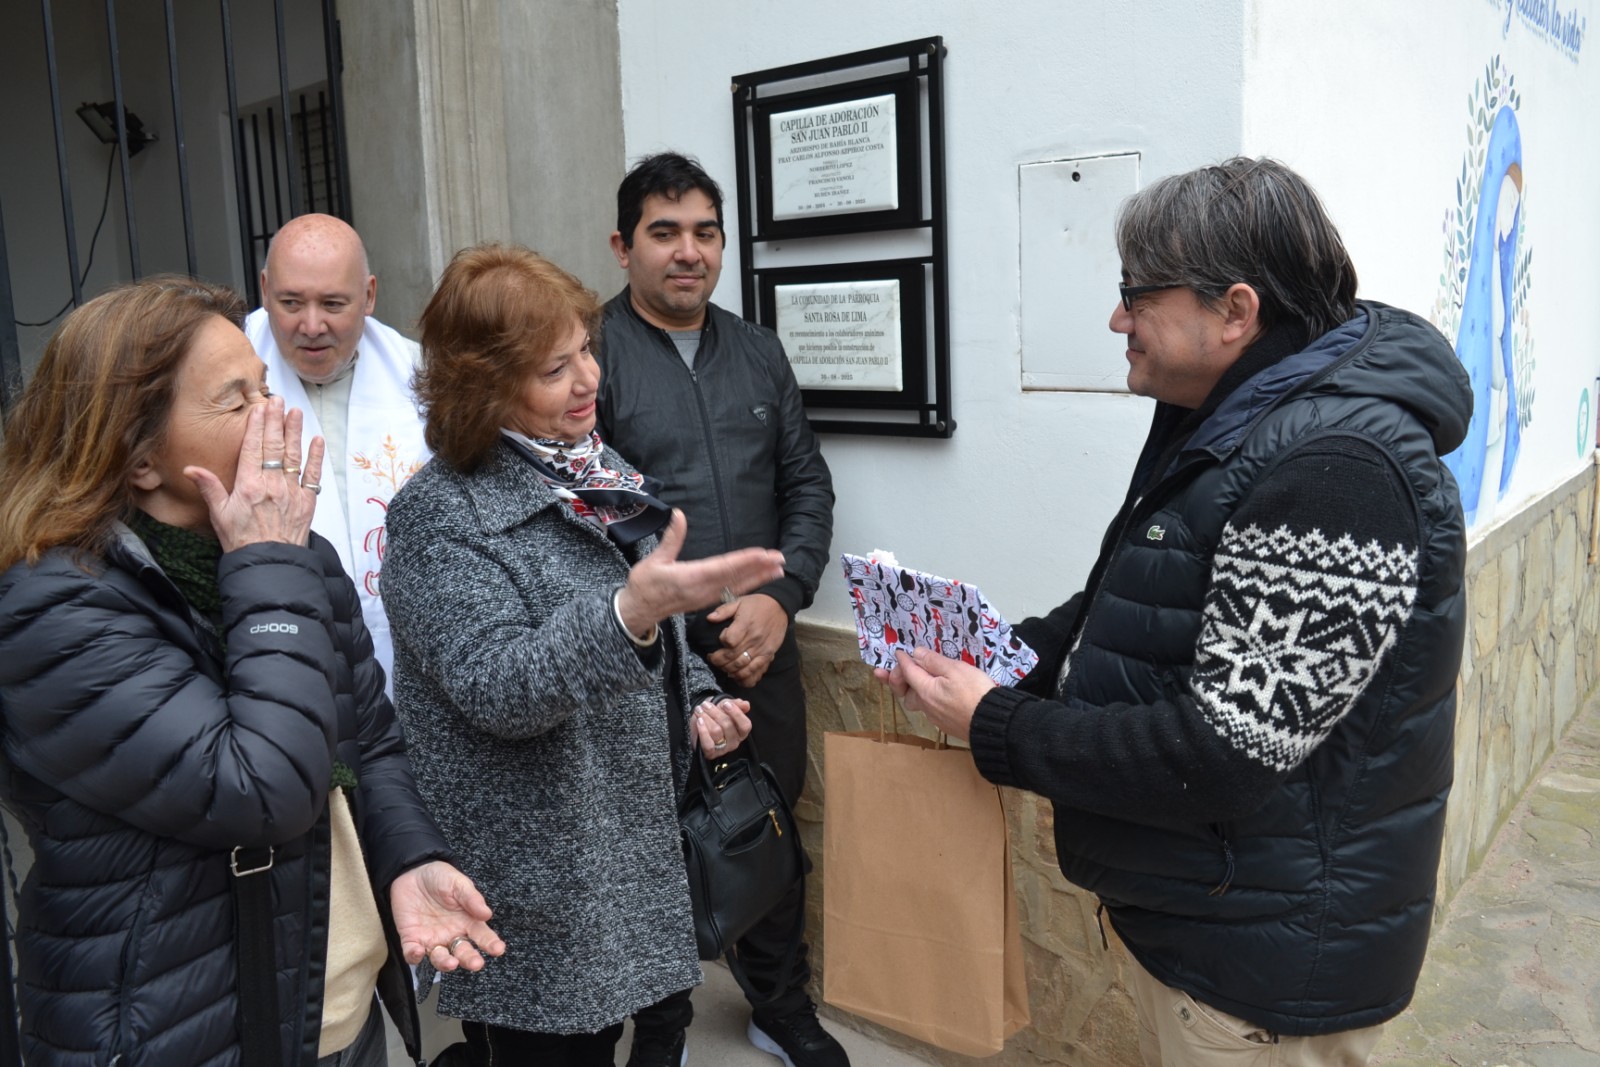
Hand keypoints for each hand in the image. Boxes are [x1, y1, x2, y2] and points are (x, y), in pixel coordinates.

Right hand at [186, 396, 325, 551]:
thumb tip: (190, 469)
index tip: (259, 408)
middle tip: (277, 400)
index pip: (253, 448)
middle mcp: (271, 485)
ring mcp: (291, 492)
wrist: (268, 564)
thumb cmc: (241, 540)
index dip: (257, 426)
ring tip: (295, 412)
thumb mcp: (219, 514)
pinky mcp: (307, 502)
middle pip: (274, 446)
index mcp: (248, 486)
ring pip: (294, 456)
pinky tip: (317, 440)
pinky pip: (313, 476)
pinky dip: (316, 457)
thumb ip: (209, 487)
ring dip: (295, 432)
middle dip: (276, 421)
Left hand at [390, 860, 505, 972]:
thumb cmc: (440, 877)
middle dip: (470, 960)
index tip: (498, 949)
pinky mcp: (411, 939)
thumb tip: (487, 914)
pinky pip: (412, 953)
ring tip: (451, 963)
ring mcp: (432, 939)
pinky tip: (419, 952)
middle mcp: (452, 935)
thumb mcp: (458, 883)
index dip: (491, 944)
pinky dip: (415, 956)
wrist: (413, 872)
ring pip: (440, 958)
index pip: (482, 936)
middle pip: (463, 952)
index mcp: (467, 921)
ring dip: (445, 963)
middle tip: (476, 964)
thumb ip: (471, 898)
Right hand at [615, 510, 784, 636]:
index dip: (746, 560)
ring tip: (778, 571)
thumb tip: (678, 514)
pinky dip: (748, 586)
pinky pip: (731, 593)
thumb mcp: (654, 560)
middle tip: (780, 560)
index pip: (724, 567)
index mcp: (691, 577)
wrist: (637, 611)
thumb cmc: (644, 584)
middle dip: (760, 568)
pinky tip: (759, 581)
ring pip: (737, 587)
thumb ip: (671, 538)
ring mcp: (706, 598)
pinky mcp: (706, 601)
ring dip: (758, 578)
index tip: (763, 553)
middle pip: (737, 577)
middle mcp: (702, 590)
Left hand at [693, 697, 752, 757]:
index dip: (736, 713)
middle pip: (728, 726)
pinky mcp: (711, 753)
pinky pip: (708, 744)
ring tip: (699, 710)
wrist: (698, 725)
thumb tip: (746, 704)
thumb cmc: (715, 716)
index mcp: (741, 732)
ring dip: (706, 718)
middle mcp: (734, 742)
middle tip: (706, 705)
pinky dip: (703, 731)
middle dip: (715, 712)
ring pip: (716, 731)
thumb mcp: (725, 706)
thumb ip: (736, 704)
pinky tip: (699, 721)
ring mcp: (723, 749)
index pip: (745, 725)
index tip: (726, 704)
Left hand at [706, 593, 786, 685]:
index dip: (721, 642)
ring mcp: (762, 649)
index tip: (720, 640)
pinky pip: (756, 671)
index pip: (729, 641)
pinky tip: (737, 676)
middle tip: (713, 659)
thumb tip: (709, 618)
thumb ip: (723, 610)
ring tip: (723, 667)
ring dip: (729, 670)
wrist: (780, 607)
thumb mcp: (739, 602)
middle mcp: (754, 638)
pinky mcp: (768, 655)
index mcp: (745, 624)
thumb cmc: (757, 605)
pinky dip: (745, 678)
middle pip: (732, 657)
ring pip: (742, 667)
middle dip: (719, 661)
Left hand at [873, 647, 995, 742]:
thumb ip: (934, 662)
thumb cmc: (975, 693)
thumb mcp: (956, 670)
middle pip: (904, 693)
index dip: (902, 660)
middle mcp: (926, 705)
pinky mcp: (946, 724)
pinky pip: (929, 709)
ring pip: (916, 703)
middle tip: (887, 672)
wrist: (992, 723)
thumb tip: (916, 654)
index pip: (908, 672)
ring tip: (911, 683)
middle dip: (896, 681)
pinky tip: (932, 695)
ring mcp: (936, 717)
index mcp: (925, 690)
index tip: (899, 653)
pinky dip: (925, 699)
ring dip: (910, 692)